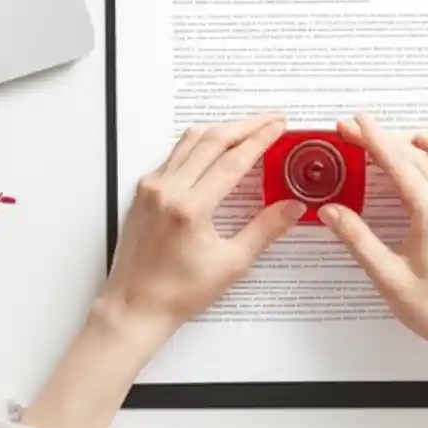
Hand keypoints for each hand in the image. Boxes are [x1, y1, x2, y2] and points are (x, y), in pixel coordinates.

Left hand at [23, 115, 304, 427]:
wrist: (134, 307)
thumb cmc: (178, 293)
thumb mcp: (232, 264)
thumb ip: (266, 229)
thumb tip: (293, 207)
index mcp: (191, 208)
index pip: (234, 159)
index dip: (261, 138)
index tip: (279, 126)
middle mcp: (168, 190)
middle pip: (212, 139)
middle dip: (245, 125)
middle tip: (270, 120)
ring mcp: (152, 188)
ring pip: (190, 140)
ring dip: (221, 129)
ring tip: (246, 128)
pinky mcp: (143, 191)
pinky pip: (173, 154)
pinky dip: (198, 144)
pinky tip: (213, 148)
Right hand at [318, 114, 427, 358]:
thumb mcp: (387, 276)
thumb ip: (358, 239)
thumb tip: (333, 212)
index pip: (400, 164)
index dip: (373, 139)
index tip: (355, 123)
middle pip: (418, 155)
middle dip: (384, 137)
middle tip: (354, 130)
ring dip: (415, 141)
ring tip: (388, 137)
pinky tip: (414, 165)